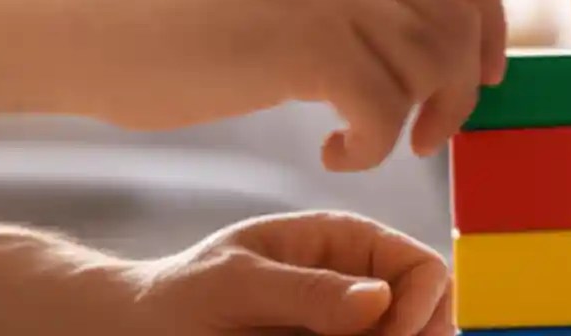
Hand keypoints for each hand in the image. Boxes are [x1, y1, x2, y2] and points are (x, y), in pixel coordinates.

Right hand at [68, 0, 505, 168]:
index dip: (494, 20)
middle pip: (461, 21)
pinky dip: (372, 149)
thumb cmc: (198, 8)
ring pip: (433, 68)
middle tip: (426, 132)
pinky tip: (334, 152)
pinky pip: (387, 112)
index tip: (484, 71)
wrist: (99, 23)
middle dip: (458, 92)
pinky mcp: (306, 40)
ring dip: (415, 123)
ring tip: (367, 139)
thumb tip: (465, 35)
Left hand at [133, 211, 452, 335]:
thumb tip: (379, 298)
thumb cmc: (180, 295)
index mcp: (347, 243)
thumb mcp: (235, 284)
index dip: (420, 307)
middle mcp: (361, 288)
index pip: (422, 267)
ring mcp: (352, 332)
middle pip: (431, 316)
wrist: (139, 335)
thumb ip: (304, 289)